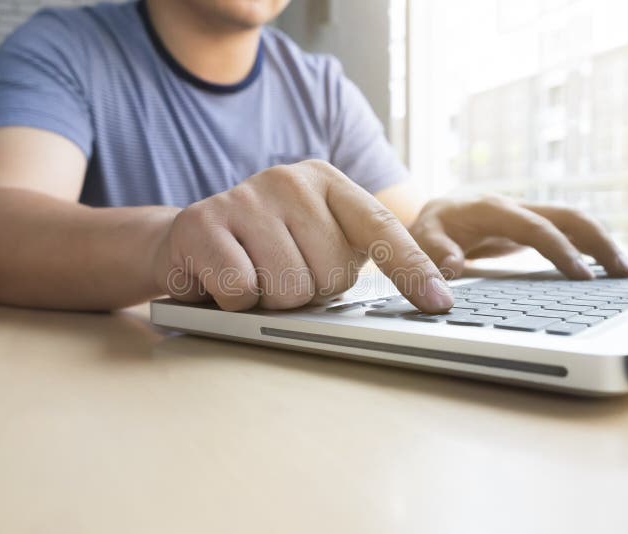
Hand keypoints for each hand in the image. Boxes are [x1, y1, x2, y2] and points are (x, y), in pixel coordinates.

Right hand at [153, 160, 453, 311]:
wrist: (188, 239)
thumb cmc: (265, 247)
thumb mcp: (316, 239)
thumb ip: (359, 253)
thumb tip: (431, 294)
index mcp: (327, 182)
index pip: (380, 227)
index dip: (412, 269)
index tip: (438, 304)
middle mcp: (290, 180)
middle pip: (332, 275)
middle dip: (309, 292)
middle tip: (281, 273)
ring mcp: (246, 197)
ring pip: (289, 289)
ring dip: (271, 300)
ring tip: (254, 275)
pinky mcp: (204, 224)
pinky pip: (242, 292)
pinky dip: (234, 302)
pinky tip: (222, 280)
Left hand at [409, 195, 627, 279]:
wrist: (431, 214)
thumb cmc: (427, 229)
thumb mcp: (422, 239)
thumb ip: (433, 252)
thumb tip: (452, 267)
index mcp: (491, 209)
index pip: (534, 227)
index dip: (560, 249)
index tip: (582, 275)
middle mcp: (514, 207)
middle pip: (567, 215)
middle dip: (598, 240)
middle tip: (623, 271)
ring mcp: (526, 215)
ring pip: (573, 221)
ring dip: (601, 243)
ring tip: (626, 272)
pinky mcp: (532, 226)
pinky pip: (566, 232)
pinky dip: (589, 246)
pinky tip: (605, 267)